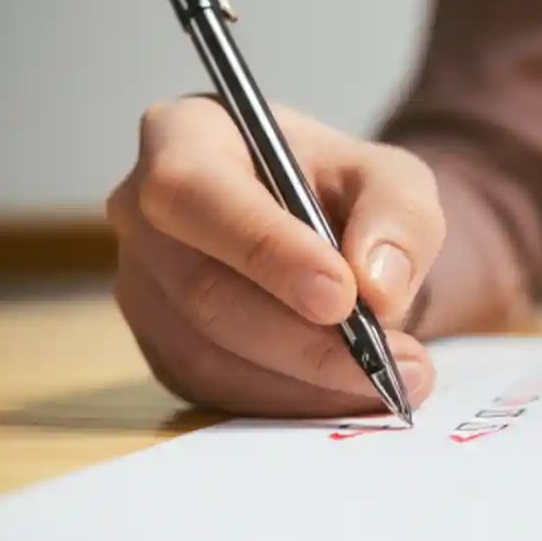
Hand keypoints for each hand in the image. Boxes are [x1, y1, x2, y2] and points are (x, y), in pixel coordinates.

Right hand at [108, 97, 444, 415]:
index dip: (265, 249)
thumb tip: (377, 286)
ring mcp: (145, 290)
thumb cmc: (344, 191)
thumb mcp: (393, 178)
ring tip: (389, 381)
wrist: (329, 236)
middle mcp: (143, 215)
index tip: (342, 295)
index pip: (196, 192)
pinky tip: (350, 395)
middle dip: (303, 339)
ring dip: (305, 382)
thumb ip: (399, 216)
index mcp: (183, 137)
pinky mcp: (165, 351)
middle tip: (386, 361)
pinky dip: (292, 403)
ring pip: (209, 355)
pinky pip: (218, 393)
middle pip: (203, 289)